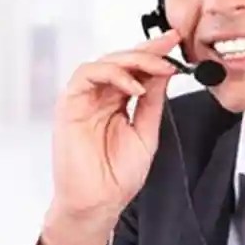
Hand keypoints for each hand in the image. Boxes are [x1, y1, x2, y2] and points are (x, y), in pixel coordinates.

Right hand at [37, 30, 179, 244]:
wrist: (99, 202)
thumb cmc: (117, 176)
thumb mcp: (146, 131)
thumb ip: (152, 101)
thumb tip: (164, 72)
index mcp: (116, 103)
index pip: (134, 70)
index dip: (154, 52)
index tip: (176, 41)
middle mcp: (98, 97)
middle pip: (120, 60)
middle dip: (147, 51)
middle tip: (170, 49)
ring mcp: (83, 100)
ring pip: (104, 62)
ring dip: (132, 60)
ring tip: (156, 68)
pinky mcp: (69, 104)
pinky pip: (86, 75)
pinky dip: (112, 74)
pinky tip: (133, 86)